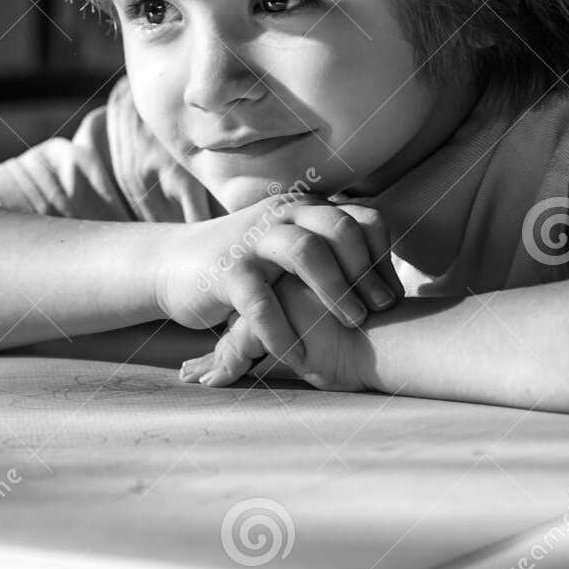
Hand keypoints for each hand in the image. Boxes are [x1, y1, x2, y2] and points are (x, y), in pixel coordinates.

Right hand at [154, 193, 400, 370]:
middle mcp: (281, 216)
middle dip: (367, 271)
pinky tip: (299, 360)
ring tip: (354, 324)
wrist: (175, 264)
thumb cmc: (247, 264)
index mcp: (304, 209)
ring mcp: (252, 241)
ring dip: (337, 289)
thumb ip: (329, 250)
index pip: (362, 219)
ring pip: (305, 251)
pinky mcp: (225, 272)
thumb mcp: (289, 246)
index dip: (384, 258)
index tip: (393, 297)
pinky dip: (284, 333)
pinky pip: (260, 301)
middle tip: (381, 309)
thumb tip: (387, 281)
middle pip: (340, 229)